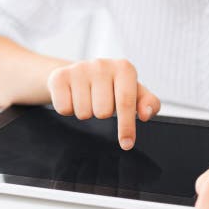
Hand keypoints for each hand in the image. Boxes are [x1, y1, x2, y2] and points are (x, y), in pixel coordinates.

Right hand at [46, 58, 160, 149]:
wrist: (81, 73)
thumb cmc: (113, 87)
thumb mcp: (135, 93)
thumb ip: (149, 104)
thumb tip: (145, 114)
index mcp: (124, 68)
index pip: (126, 102)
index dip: (126, 126)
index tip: (127, 144)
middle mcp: (102, 64)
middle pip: (103, 111)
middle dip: (102, 113)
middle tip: (101, 101)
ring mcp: (79, 68)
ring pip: (83, 112)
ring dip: (86, 112)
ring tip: (88, 98)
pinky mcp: (60, 76)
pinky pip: (63, 109)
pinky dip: (68, 109)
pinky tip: (74, 96)